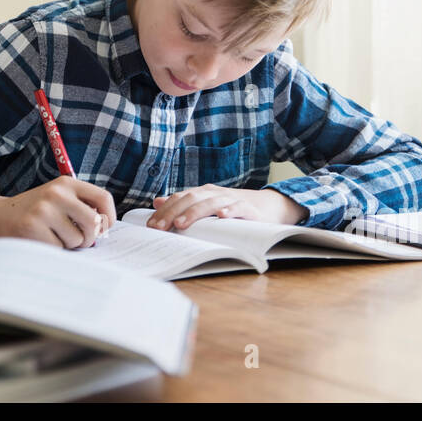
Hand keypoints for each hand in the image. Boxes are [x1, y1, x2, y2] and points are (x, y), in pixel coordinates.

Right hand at [0, 178, 116, 248]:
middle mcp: (56, 193)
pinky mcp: (32, 228)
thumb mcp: (58, 199)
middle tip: (78, 240)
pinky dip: (54, 250)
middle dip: (90, 237)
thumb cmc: (37, 212)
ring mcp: (43, 210)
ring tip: (54, 237)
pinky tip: (41, 241)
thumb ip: (81, 207)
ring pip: (77, 239)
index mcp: (66, 183)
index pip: (103, 198)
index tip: (105, 228)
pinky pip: (59, 249)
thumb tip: (106, 228)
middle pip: (94, 222)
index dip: (110, 217)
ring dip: (69, 245)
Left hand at [148, 186, 306, 229]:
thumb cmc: (233, 207)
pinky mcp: (249, 210)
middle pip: (191, 199)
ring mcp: (232, 200)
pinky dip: (230, 211)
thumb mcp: (207, 204)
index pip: (180, 198)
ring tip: (182, 224)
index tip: (151, 225)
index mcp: (203, 193)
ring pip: (211, 203)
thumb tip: (157, 201)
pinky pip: (238, 208)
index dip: (165, 210)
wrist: (269, 205)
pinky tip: (221, 217)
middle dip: (173, 213)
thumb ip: (184, 203)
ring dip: (195, 213)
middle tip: (159, 227)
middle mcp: (215, 194)